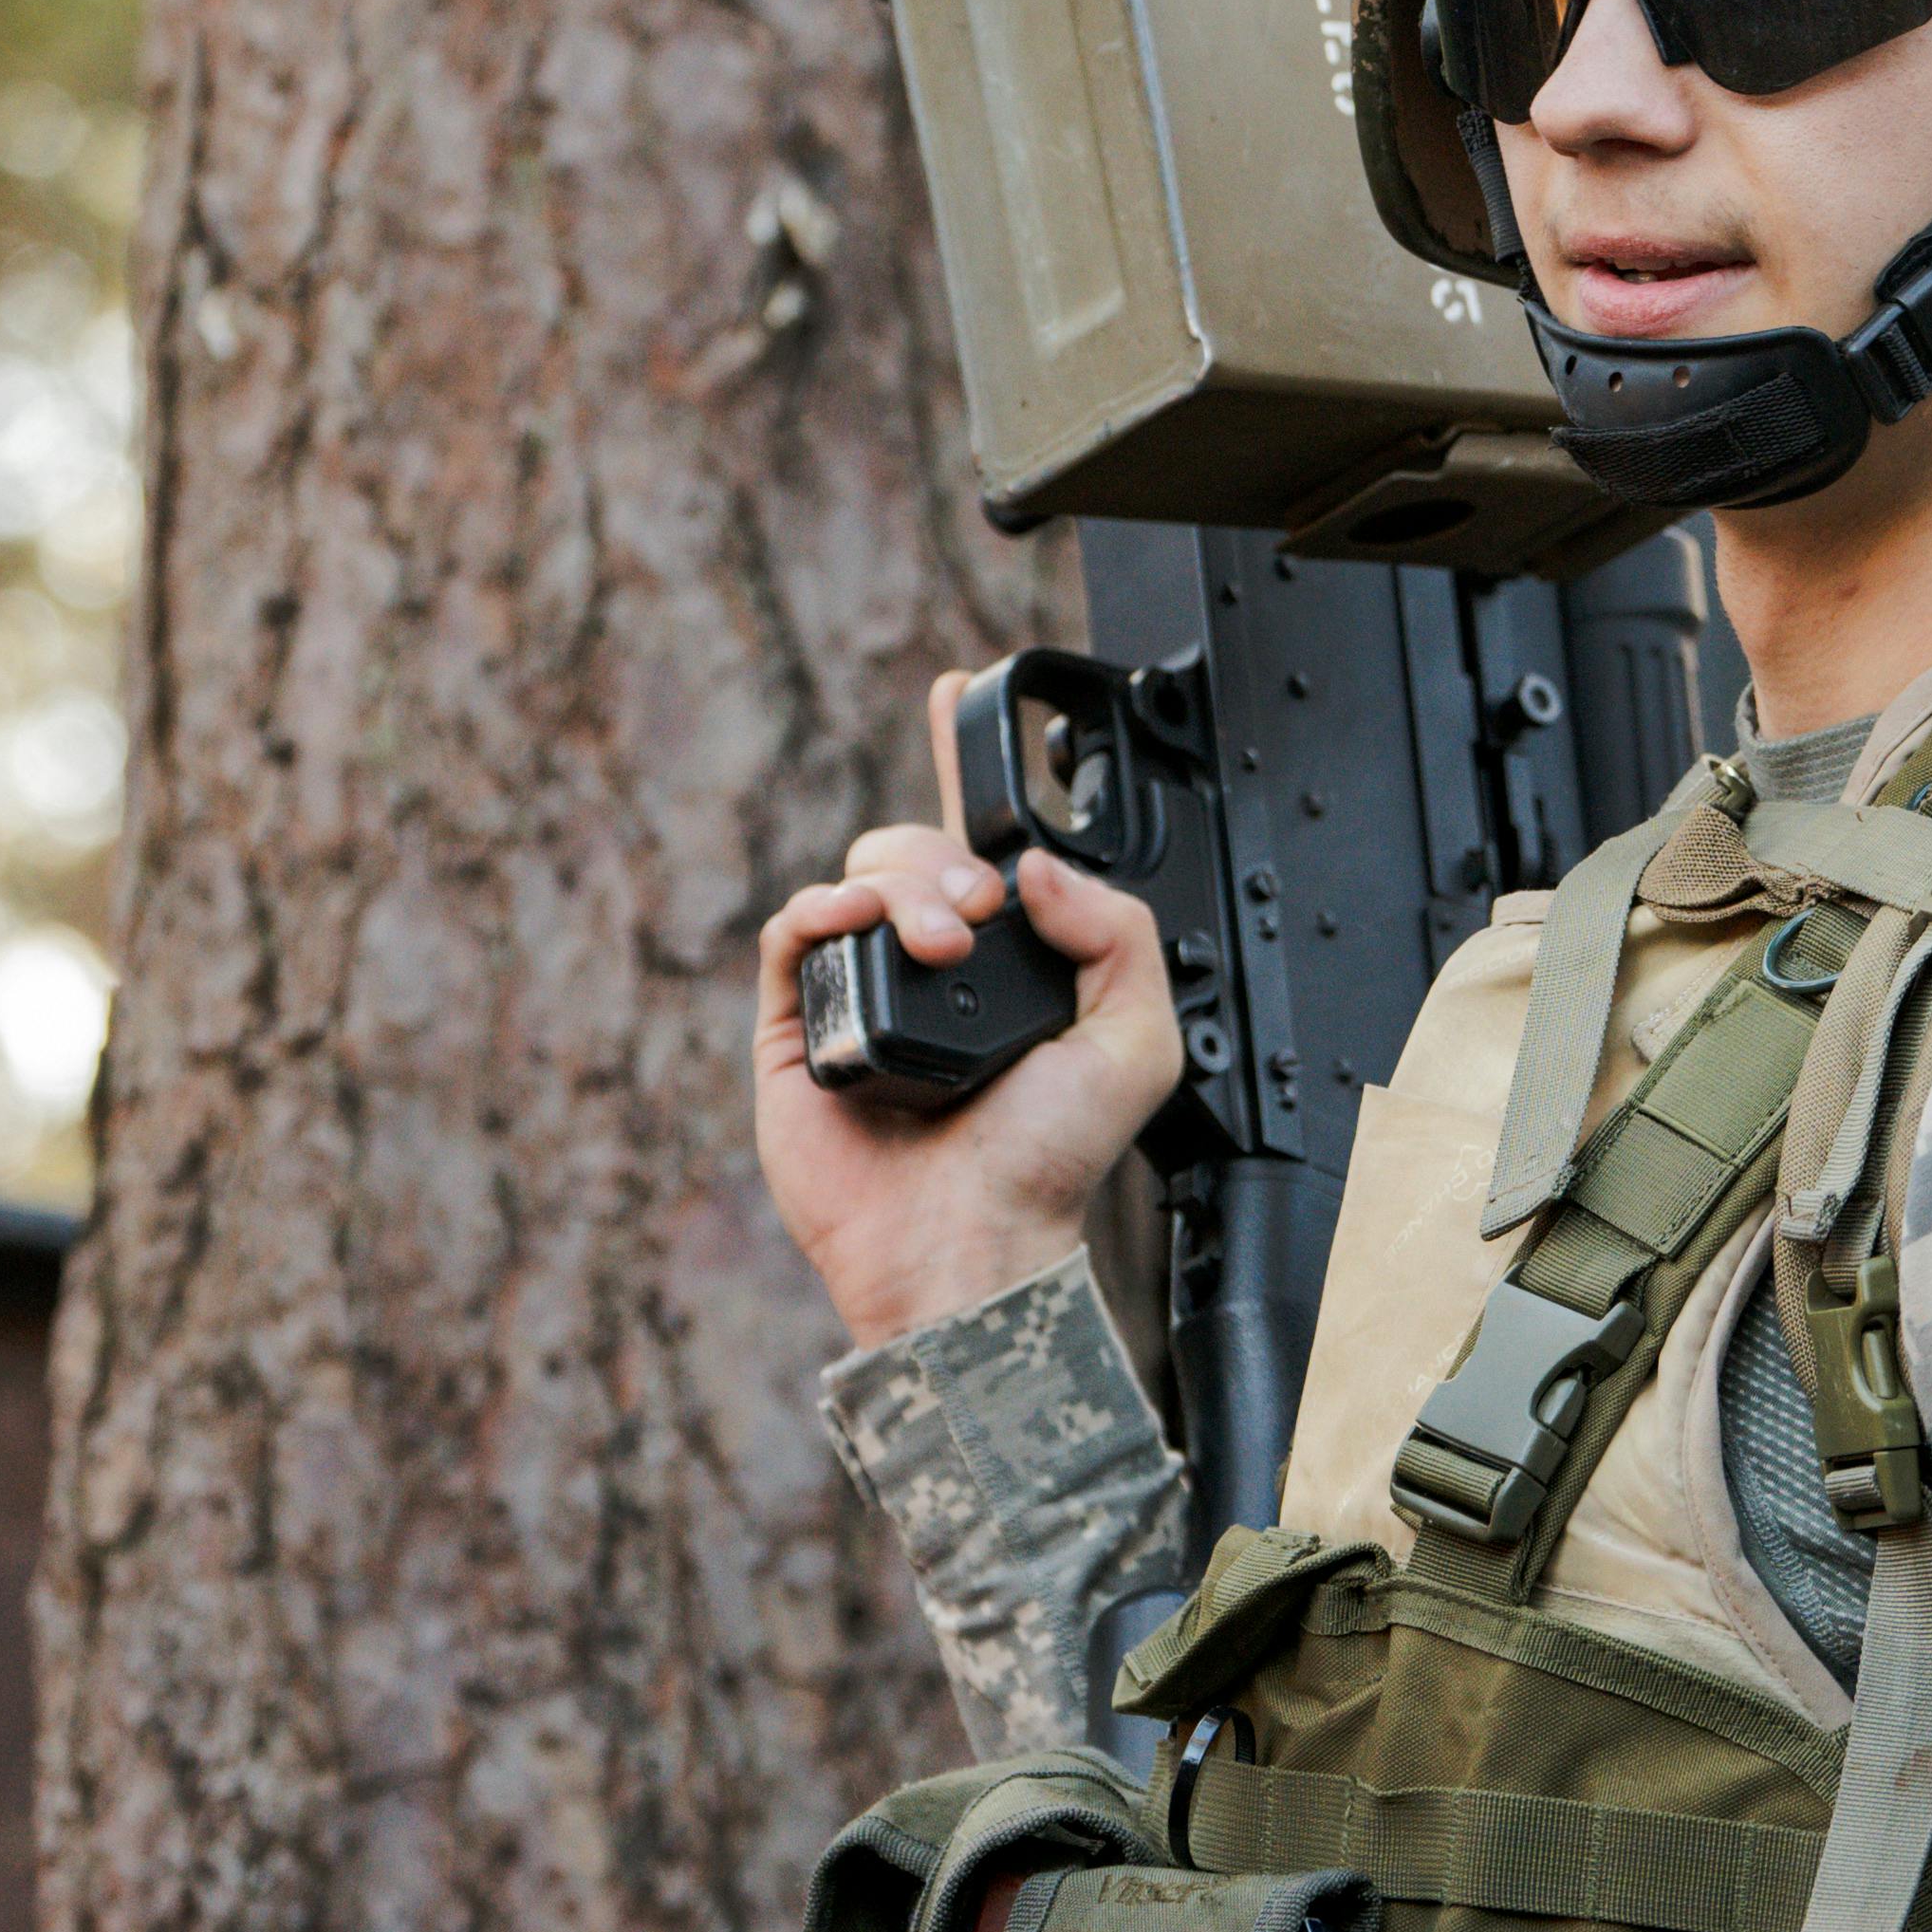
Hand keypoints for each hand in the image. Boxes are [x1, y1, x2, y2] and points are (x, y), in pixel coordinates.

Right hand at [753, 672, 1184, 1348]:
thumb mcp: (1136, 1040)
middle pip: (917, 852)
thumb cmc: (1051, 1160)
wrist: (972, 1237)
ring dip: (901, 887)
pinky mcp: (799, 1029)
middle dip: (948, 861)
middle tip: (977, 918)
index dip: (963, 765)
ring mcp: (861, 993)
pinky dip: (824, 906)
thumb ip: (1118, 931)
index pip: (979, 845)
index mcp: (1004, 963)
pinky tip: (855, 920)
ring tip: (937, 944)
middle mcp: (928, 967)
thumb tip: (1032, 868)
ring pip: (859, 876)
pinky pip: (795, 933)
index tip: (959, 694)